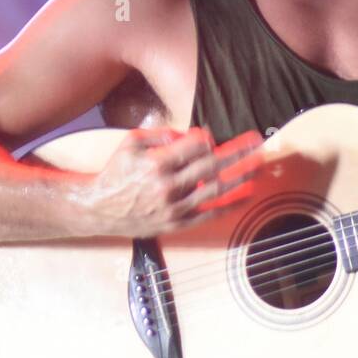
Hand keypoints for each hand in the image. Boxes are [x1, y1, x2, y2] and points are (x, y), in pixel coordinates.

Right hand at [78, 127, 263, 236]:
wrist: (98, 209)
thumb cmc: (116, 173)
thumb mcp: (131, 144)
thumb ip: (161, 135)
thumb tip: (192, 134)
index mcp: (157, 164)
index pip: (195, 147)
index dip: (210, 139)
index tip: (219, 135)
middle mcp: (168, 186)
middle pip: (212, 166)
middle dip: (238, 153)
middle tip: (257, 143)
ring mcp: (174, 207)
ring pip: (216, 190)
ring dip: (241, 176)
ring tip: (259, 165)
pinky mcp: (176, 223)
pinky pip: (209, 214)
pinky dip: (231, 204)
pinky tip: (247, 194)